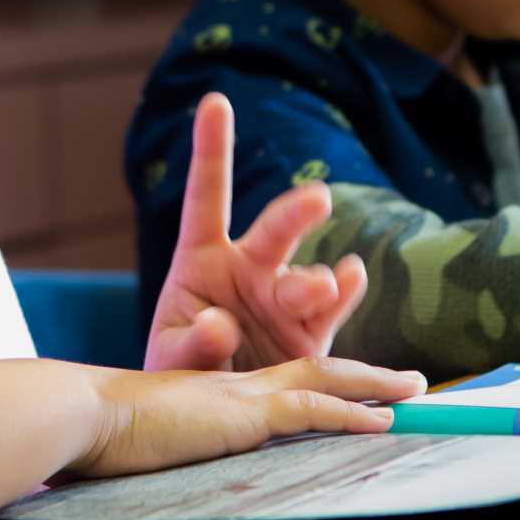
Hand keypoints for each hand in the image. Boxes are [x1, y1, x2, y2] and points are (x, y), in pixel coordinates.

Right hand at [70, 356, 427, 478]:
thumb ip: (170, 459)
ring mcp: (242, 396)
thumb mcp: (148, 450)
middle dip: (366, 377)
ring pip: (325, 380)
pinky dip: (352, 414)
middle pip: (315, 372)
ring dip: (374, 386)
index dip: (322, 390)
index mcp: (216, 397)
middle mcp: (236, 387)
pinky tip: (384, 422)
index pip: (282, 389)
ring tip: (414, 392)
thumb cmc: (99, 440)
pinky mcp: (245, 414)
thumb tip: (167, 484)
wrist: (82, 416)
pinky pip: (312, 408)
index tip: (352, 400)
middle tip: (409, 385)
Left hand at [144, 93, 370, 371]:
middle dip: (296, 213)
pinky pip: (334, 308)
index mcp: (200, 261)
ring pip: (307, 278)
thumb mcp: (170, 362)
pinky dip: (345, 294)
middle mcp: (249, 269)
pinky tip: (350, 278)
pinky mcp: (313, 334)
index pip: (207, 198)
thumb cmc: (180, 373)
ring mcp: (284, 299)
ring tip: (317, 287)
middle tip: (317, 200)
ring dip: (314, 281)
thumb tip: (219, 325)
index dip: (212, 150)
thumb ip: (190, 345)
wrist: (214, 418)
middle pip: (274, 231)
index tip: (215, 101)